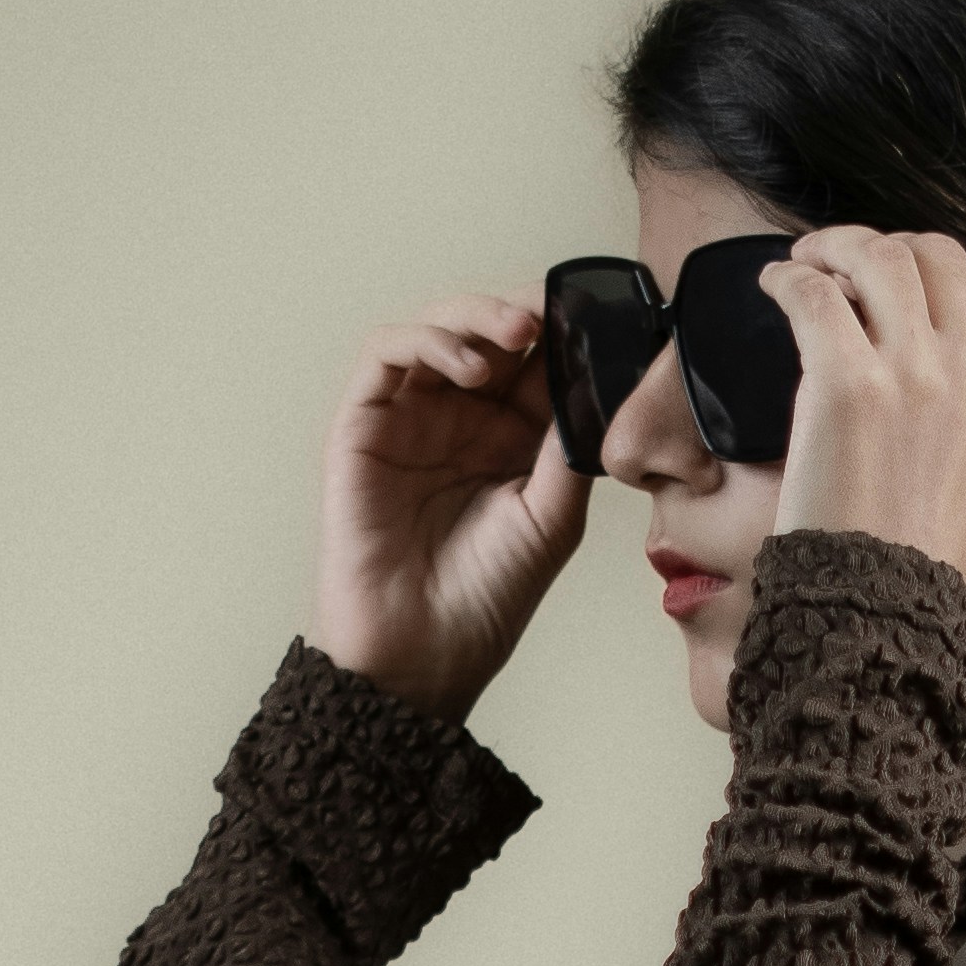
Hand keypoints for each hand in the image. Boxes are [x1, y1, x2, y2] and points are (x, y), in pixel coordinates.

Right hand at [308, 299, 587, 719]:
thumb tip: (599, 371)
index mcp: (512, 438)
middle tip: (558, 310)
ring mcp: (410, 416)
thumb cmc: (484, 601)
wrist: (419, 656)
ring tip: (519, 334)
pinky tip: (470, 367)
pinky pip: (388, 353)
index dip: (566, 329)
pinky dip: (428, 341)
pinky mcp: (364, 422)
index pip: (539, 360)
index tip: (602, 315)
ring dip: (479, 314)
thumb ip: (572, 444)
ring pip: (440, 326)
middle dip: (527, 309)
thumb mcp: (553, 518)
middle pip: (490, 330)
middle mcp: (460, 417)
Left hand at [765, 227, 965, 596]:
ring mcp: (915, 372)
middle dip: (882, 246)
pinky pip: (812, 292)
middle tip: (839, 262)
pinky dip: (787, 277)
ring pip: (877, 256)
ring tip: (804, 266)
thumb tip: (917, 349)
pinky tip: (772, 286)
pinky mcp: (848, 382)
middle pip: (934, 256)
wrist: (881, 610)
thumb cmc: (913, 555)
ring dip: (833, 247)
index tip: (887, 288)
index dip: (928, 275)